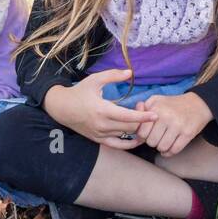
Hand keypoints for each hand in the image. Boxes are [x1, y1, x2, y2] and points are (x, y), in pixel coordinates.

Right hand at [42, 68, 156, 148]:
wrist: (62, 108)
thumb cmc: (79, 92)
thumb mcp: (95, 80)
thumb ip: (113, 75)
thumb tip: (130, 73)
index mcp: (102, 110)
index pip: (127, 116)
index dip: (143, 116)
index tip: (156, 115)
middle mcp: (102, 124)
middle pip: (129, 127)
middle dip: (142, 121)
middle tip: (147, 111)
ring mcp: (100, 134)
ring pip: (125, 136)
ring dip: (136, 129)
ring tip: (142, 119)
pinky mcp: (98, 140)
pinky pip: (117, 145)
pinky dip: (129, 144)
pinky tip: (138, 139)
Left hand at [135, 93, 211, 156]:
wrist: (198, 104)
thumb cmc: (173, 104)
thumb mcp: (156, 100)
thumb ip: (142, 109)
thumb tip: (134, 119)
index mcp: (156, 109)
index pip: (142, 133)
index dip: (144, 136)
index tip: (148, 134)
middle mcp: (166, 117)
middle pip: (151, 142)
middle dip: (153, 142)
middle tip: (158, 137)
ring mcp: (178, 126)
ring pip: (162, 148)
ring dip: (162, 147)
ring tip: (164, 141)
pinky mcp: (188, 133)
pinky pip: (174, 150)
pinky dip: (170, 152)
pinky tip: (170, 147)